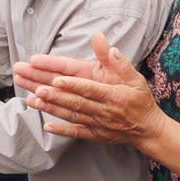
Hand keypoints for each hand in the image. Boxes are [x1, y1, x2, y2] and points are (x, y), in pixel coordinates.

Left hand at [13, 33, 165, 145]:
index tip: (55, 80)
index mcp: (112, 95)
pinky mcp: (94, 134)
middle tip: (33, 87)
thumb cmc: (140, 100)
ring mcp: (97, 124)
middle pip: (74, 101)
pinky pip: (76, 132)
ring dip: (51, 108)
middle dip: (52, 94)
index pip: (89, 89)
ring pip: (71, 115)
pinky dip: (61, 130)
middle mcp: (103, 111)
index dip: (72, 85)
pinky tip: (46, 126)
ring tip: (31, 100)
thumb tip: (109, 47)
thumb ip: (120, 63)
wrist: (148, 128)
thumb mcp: (136, 78)